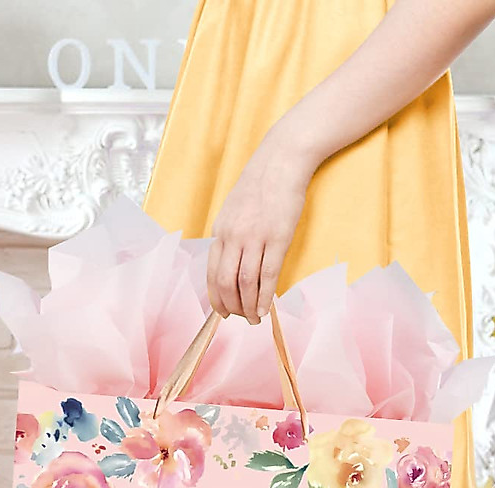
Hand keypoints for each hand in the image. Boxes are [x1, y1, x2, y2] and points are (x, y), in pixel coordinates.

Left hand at [207, 135, 315, 323]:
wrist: (282, 160)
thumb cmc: (261, 185)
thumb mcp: (234, 210)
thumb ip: (230, 236)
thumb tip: (231, 264)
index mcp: (221, 230)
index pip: (212, 273)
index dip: (216, 298)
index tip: (223, 313)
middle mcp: (234, 236)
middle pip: (226, 283)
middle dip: (232, 307)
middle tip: (241, 319)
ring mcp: (255, 237)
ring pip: (246, 283)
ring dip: (250, 307)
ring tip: (255, 319)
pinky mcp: (278, 238)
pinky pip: (268, 275)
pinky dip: (266, 297)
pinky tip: (267, 310)